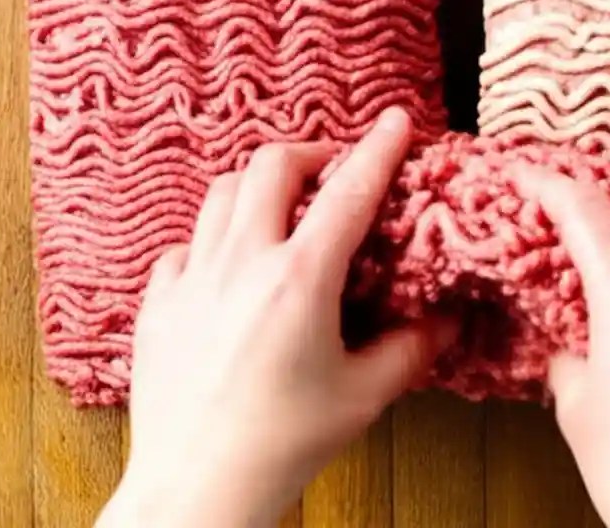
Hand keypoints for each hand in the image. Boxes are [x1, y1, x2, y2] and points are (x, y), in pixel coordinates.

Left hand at [97, 107, 456, 527]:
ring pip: (222, 193)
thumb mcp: (364, 396)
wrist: (197, 487)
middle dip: (313, 154)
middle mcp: (240, 263)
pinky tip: (232, 264)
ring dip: (260, 185)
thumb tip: (450, 318)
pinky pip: (185, 244)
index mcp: (299, 280)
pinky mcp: (159, 303)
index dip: (379, 149)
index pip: (348, 192)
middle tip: (337, 171)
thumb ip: (413, 347)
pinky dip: (215, 237)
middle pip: (272, 166)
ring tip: (285, 207)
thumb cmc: (284, 445)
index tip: (397, 121)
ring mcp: (191, 278)